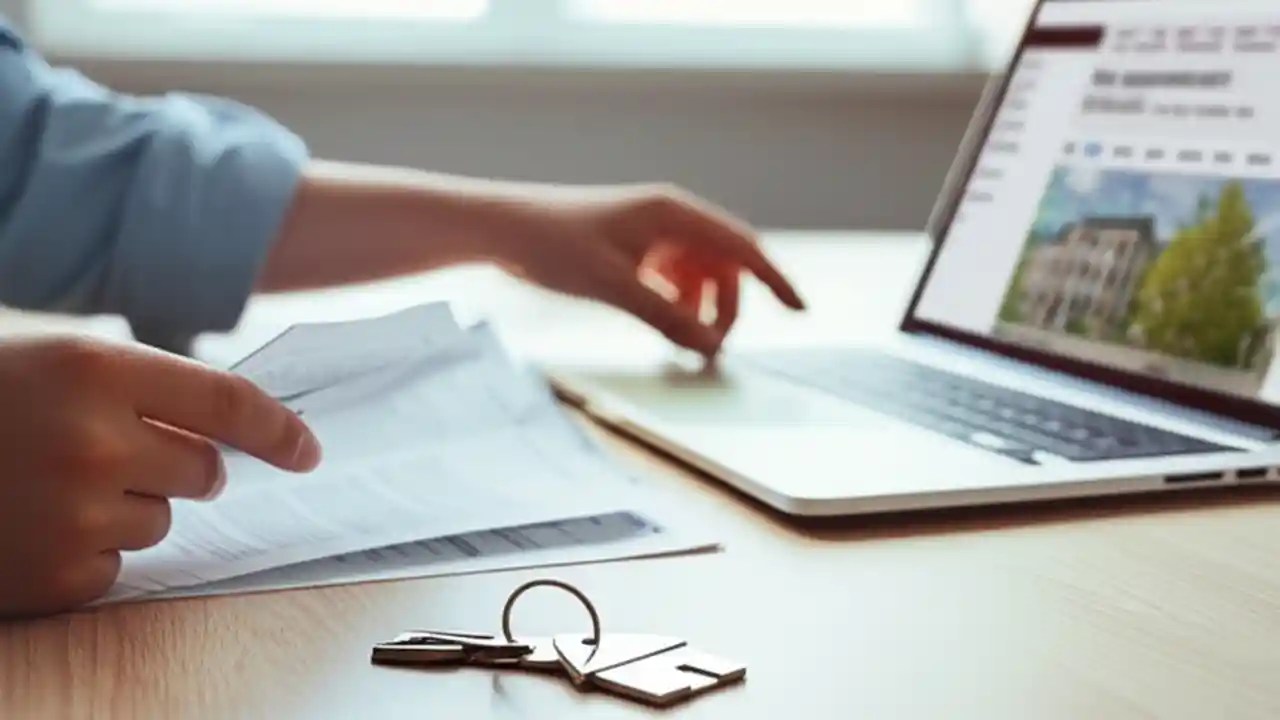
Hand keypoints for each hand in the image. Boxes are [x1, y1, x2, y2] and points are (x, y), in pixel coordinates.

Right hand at [0, 337, 320, 617]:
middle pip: (207, 470)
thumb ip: (151, 387)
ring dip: (129, 506)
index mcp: (96, 369)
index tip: (308, 451)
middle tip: (112, 450)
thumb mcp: (64, 360)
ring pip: (165, 519)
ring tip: (51, 484)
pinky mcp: (57, 576)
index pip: (226, 402)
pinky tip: (34, 525)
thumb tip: (246, 429)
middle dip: (180, 463)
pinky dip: (90, 551)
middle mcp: (91, 440)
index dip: (278, 430)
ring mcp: (73, 513)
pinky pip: (120, 566)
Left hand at [486, 183, 804, 356]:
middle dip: (726, 308)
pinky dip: (676, 305)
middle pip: (725, 266)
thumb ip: (665, 315)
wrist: (502, 227)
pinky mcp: (633, 249)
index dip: (775, 280)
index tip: (800, 312)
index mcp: (674, 214)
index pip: (742, 247)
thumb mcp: (614, 285)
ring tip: (682, 343)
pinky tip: (663, 328)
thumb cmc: (553, 244)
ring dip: (700, 309)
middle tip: (711, 350)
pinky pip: (673, 279)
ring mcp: (652, 234)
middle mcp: (670, 219)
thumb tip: (709, 345)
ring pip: (699, 276)